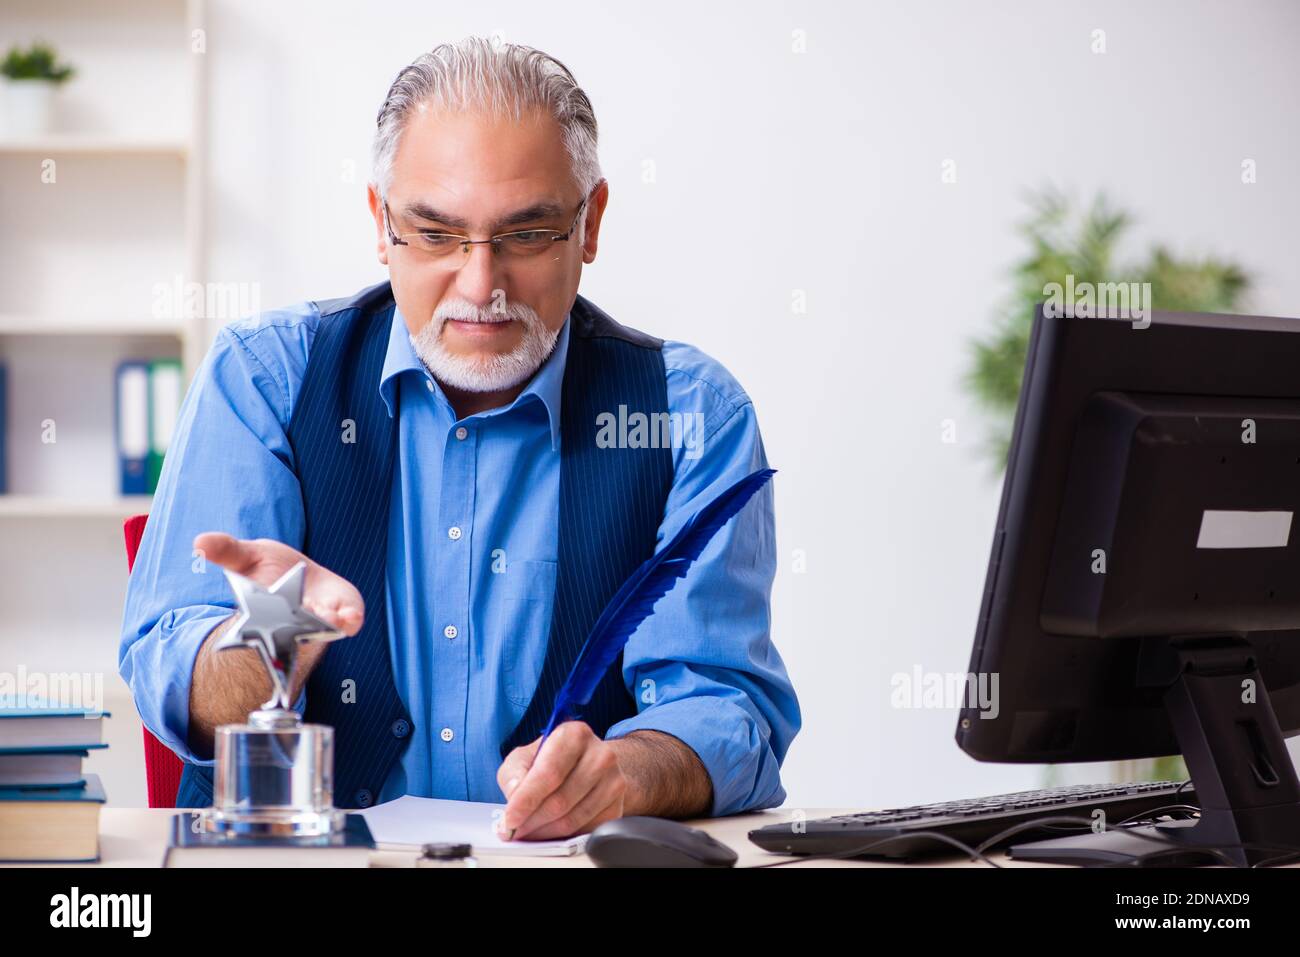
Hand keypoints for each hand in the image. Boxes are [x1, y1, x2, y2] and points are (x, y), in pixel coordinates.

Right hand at [192, 532, 364, 635]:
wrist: (301, 575)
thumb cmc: (269, 569)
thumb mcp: (246, 556)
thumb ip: (226, 550)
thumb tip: (198, 542)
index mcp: (269, 610)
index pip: (269, 623)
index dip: (273, 621)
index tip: (273, 612)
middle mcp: (295, 621)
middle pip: (298, 628)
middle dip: (301, 623)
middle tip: (306, 613)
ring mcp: (321, 620)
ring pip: (325, 628)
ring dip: (328, 624)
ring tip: (328, 615)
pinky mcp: (344, 613)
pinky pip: (350, 621)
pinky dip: (350, 619)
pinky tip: (350, 616)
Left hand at [496, 721, 626, 840]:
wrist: (589, 763)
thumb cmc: (553, 759)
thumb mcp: (525, 756)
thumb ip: (514, 773)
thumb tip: (514, 795)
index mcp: (575, 734)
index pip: (549, 773)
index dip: (526, 800)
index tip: (510, 818)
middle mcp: (601, 755)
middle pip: (560, 800)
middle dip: (532, 821)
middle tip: (515, 830)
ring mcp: (613, 781)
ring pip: (572, 819)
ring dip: (545, 832)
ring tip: (529, 831)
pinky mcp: (618, 805)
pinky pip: (585, 830)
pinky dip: (562, 837)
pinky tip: (549, 831)